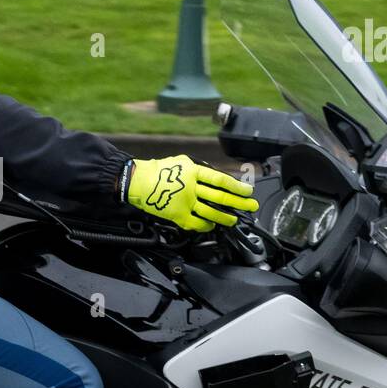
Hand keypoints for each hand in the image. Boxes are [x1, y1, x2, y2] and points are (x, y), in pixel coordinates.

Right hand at [125, 155, 258, 231]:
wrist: (136, 181)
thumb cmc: (157, 170)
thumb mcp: (180, 161)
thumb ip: (198, 169)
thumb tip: (213, 176)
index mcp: (193, 171)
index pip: (221, 180)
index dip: (236, 187)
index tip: (247, 191)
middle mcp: (191, 187)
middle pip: (220, 197)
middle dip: (239, 203)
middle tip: (250, 206)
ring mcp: (184, 202)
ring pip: (211, 212)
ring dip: (225, 217)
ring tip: (233, 219)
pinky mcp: (177, 215)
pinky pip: (196, 223)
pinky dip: (206, 225)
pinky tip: (211, 225)